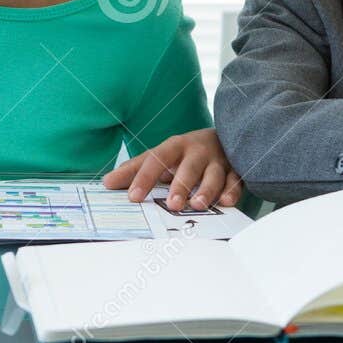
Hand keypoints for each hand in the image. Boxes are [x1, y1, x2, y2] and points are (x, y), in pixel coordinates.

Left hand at [101, 128, 243, 210]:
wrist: (224, 137)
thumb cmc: (185, 152)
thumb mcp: (159, 156)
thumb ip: (134, 169)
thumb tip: (107, 183)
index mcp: (175, 146)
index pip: (156, 160)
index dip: (144, 178)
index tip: (133, 197)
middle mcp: (197, 151)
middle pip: (189, 167)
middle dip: (181, 185)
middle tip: (173, 204)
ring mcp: (218, 160)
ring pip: (214, 175)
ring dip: (207, 190)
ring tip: (197, 205)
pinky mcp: (236, 170)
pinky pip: (235, 181)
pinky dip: (231, 191)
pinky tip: (226, 202)